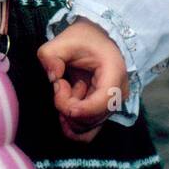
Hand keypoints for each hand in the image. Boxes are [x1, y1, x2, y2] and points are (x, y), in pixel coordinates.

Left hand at [36, 17, 128, 142]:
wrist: (100, 39)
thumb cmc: (85, 39)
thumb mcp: (64, 40)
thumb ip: (50, 55)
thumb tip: (52, 77)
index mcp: (114, 75)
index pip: (101, 103)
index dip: (78, 107)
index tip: (59, 88)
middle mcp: (117, 95)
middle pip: (92, 118)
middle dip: (67, 105)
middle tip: (59, 83)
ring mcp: (111, 106)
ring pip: (88, 127)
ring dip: (68, 114)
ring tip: (63, 90)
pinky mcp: (102, 111)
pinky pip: (88, 129)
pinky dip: (72, 124)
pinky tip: (63, 107)